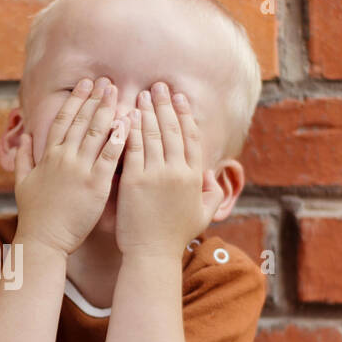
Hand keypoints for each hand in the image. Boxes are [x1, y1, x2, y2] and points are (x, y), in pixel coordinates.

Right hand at [14, 76, 129, 254]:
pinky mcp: (96, 184)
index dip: (75, 100)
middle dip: (94, 98)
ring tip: (117, 93)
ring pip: (96, 132)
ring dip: (107, 110)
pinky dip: (119, 138)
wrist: (43, 240)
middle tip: (106, 81)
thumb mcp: (22, 182)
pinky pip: (110, 156)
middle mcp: (64, 157)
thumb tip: (25, 137)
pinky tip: (127, 122)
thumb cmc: (34, 215)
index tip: (85, 84)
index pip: (63, 120)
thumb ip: (23, 158)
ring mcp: (80, 169)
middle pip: (81, 121)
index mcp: (48, 156)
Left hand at [115, 82, 222, 258]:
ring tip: (144, 94)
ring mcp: (156, 174)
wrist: (152, 254)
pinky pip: (133, 147)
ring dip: (148, 111)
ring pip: (153, 134)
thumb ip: (211, 194)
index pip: (191, 137)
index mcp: (194, 176)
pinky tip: (128, 114)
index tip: (180, 98)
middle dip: (166, 105)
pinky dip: (131, 129)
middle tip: (160, 86)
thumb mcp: (202, 215)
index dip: (186, 115)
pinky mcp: (134, 180)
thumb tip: (212, 178)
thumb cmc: (174, 237)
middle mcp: (177, 171)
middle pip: (173, 129)